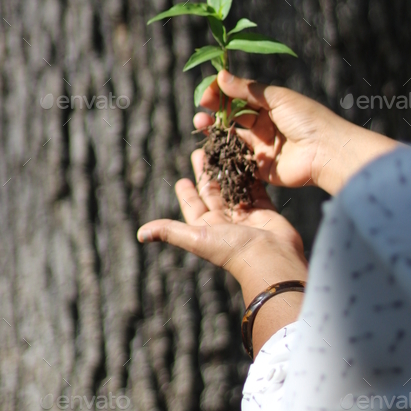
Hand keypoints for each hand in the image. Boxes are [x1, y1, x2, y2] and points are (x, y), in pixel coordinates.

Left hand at [137, 149, 307, 305]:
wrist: (270, 258)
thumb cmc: (232, 250)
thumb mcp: (196, 238)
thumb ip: (170, 231)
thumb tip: (140, 234)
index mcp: (206, 228)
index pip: (193, 206)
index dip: (186, 193)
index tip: (182, 179)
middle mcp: (224, 222)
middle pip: (212, 192)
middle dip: (206, 174)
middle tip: (201, 152)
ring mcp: (245, 215)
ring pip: (233, 188)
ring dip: (227, 170)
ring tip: (223, 151)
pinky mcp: (264, 210)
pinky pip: (255, 188)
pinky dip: (250, 176)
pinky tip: (246, 160)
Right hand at [194, 70, 400, 195]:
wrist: (326, 152)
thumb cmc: (307, 119)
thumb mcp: (277, 98)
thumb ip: (248, 89)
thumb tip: (221, 75)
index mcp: (271, 105)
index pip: (241, 97)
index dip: (222, 94)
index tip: (206, 93)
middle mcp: (265, 125)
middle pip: (233, 117)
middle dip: (215, 112)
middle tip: (201, 110)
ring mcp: (262, 147)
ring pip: (232, 137)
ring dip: (215, 130)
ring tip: (200, 124)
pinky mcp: (260, 168)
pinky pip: (237, 160)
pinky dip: (223, 153)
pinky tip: (210, 145)